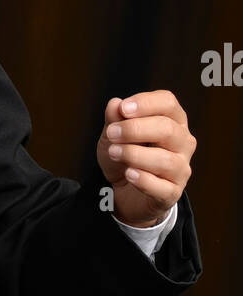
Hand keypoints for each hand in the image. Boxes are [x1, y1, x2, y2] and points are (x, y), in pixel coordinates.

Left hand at [96, 91, 195, 227]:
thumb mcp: (113, 135)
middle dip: (135, 129)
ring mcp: (181, 168)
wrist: (123, 190)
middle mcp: (183, 142)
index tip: (123, 108)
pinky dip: (143, 180)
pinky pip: (163, 187)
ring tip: (114, 153)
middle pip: (167, 129)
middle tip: (112, 133)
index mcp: (173, 120)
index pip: (168, 103)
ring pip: (165, 160)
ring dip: (135, 154)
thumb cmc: (124, 156)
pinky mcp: (173, 192)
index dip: (146, 103)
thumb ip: (114, 119)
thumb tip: (115, 104)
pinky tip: (128, 174)